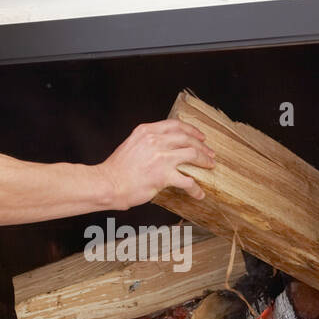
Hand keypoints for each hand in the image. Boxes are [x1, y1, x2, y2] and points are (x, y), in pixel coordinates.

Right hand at [98, 119, 214, 209]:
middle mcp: (155, 141)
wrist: (108, 184)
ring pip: (192, 154)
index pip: (175, 125)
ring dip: (204, 161)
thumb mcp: (131, 145)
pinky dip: (195, 188)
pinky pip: (187, 181)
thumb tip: (163, 146)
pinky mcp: (163, 176)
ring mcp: (161, 157)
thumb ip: (147, 142)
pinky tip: (198, 193)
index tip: (199, 135)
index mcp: (147, 131)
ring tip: (210, 166)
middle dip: (202, 145)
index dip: (191, 130)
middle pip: (187, 138)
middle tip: (210, 152)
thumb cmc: (117, 170)